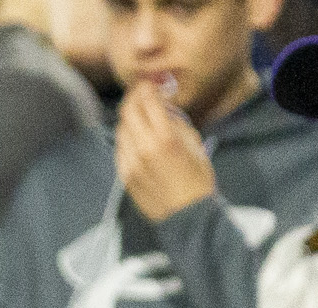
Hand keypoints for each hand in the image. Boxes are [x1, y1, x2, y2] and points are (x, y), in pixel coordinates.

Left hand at [115, 81, 215, 222]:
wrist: (186, 214)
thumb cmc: (197, 178)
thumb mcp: (193, 142)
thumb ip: (175, 122)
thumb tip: (163, 107)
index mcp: (165, 137)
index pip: (147, 101)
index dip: (147, 87)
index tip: (151, 83)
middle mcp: (143, 148)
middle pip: (129, 111)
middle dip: (134, 97)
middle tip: (141, 92)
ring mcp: (130, 163)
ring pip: (121, 129)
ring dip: (129, 117)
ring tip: (140, 113)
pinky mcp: (124, 175)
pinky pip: (120, 148)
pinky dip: (126, 136)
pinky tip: (136, 136)